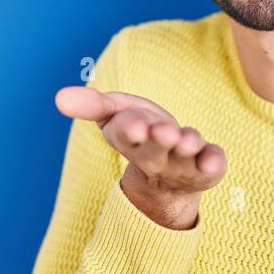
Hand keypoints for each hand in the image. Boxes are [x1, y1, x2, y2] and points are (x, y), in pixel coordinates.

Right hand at [55, 86, 226, 228]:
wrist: (170, 176)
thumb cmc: (141, 131)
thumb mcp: (115, 113)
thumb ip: (92, 105)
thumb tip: (59, 97)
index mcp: (130, 141)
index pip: (125, 135)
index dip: (129, 130)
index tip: (134, 125)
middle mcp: (155, 158)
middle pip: (154, 151)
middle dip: (159, 141)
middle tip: (164, 131)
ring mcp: (182, 166)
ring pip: (183, 159)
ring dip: (186, 149)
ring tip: (188, 139)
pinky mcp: (206, 170)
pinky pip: (211, 167)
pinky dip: (213, 163)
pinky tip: (214, 158)